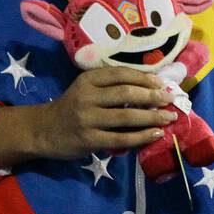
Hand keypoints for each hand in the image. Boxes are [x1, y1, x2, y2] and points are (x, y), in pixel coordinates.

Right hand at [0, 67, 175, 166]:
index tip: (162, 83)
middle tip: (170, 99)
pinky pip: (121, 138)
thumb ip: (110, 86)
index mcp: (88, 80)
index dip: (145, 78)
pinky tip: (155, 134)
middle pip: (127, 93)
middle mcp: (87, 97)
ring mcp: (88, 119)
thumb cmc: (72, 106)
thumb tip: (150, 86)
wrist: (43, 130)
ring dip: (152, 117)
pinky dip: (141, 136)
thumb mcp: (86, 88)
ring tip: (169, 117)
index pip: (121, 74)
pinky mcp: (89, 140)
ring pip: (127, 116)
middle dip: (153, 96)